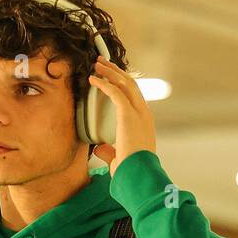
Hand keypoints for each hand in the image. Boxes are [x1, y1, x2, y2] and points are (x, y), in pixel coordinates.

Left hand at [87, 55, 156, 176]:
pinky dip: (103, 83)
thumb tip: (99, 149)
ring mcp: (138, 112)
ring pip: (125, 83)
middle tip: (102, 63)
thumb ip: (109, 151)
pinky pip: (115, 92)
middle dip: (116, 71)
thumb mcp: (119, 158)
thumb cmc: (130, 171)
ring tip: (97, 64)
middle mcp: (144, 113)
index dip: (123, 84)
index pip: (135, 96)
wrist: (137, 175)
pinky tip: (93, 79)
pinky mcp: (128, 114)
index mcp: (145, 122)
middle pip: (131, 84)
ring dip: (110, 71)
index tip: (111, 77)